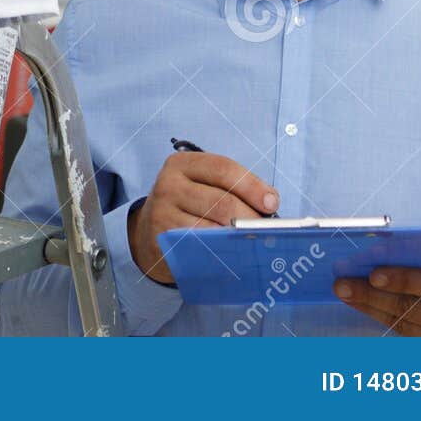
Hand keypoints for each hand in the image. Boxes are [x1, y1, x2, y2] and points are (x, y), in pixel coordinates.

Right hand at [126, 152, 278, 284]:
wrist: (147, 233)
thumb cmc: (187, 204)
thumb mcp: (202, 185)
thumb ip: (232, 187)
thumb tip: (270, 202)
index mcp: (182, 164)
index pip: (224, 169)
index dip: (252, 186)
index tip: (272, 202)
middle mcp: (169, 185)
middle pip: (222, 201)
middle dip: (250, 218)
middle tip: (264, 230)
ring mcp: (163, 215)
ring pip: (213, 229)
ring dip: (238, 239)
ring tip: (252, 243)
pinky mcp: (163, 243)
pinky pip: (200, 250)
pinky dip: (221, 254)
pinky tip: (232, 256)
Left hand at [333, 235, 420, 335]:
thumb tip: (396, 242)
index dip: (402, 280)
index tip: (373, 273)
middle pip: (412, 310)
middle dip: (373, 297)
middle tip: (343, 284)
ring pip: (406, 327)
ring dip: (372, 310)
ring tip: (347, 293)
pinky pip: (411, 337)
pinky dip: (387, 321)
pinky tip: (367, 307)